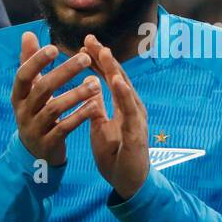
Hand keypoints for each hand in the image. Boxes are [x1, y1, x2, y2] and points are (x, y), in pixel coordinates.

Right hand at [12, 31, 102, 165]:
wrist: (34, 153)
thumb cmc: (35, 112)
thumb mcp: (29, 90)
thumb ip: (29, 62)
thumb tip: (28, 33)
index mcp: (18, 95)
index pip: (23, 75)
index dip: (36, 61)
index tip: (55, 48)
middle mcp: (23, 111)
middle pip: (42, 89)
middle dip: (64, 72)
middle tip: (85, 58)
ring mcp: (35, 128)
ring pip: (55, 108)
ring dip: (77, 94)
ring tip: (96, 83)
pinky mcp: (48, 143)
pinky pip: (65, 128)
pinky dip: (80, 116)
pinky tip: (96, 106)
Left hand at [83, 34, 148, 199]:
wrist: (128, 182)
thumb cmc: (117, 155)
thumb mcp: (101, 126)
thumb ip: (98, 106)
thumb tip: (91, 84)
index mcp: (122, 106)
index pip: (110, 77)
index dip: (98, 60)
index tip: (85, 43)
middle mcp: (132, 107)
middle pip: (119, 77)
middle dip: (105, 58)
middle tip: (91, 39)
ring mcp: (136, 118)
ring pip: (126, 89)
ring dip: (115, 70)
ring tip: (104, 52)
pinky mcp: (137, 131)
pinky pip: (130, 110)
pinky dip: (124, 93)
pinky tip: (117, 81)